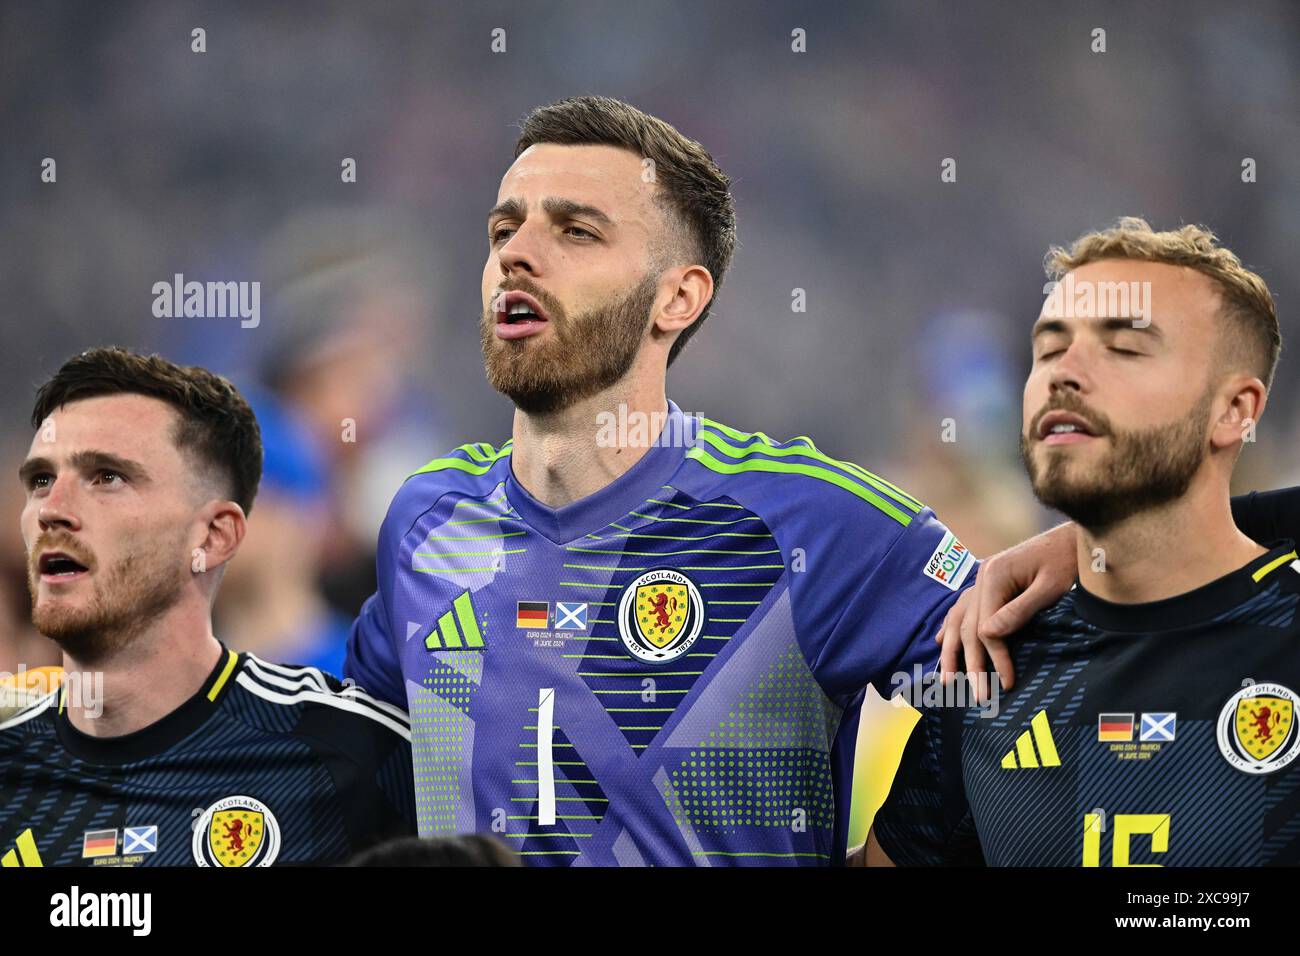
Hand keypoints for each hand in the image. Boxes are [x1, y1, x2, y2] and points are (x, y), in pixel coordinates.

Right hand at [936, 522, 1076, 700]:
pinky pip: (963, 607)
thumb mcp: (1049, 588)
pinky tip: (941, 642)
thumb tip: (989, 636)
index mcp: (994, 575)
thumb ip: (1018, 611)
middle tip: (978, 696)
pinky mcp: (989, 581)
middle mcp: (982, 576)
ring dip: (951, 651)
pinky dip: (951, 626)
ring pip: (958, 618)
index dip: (994, 656)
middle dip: (972, 664)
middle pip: (968, 626)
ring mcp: (982, 578)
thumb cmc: (1068, 561)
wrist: (1074, 537)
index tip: (1006, 683)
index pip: (986, 626)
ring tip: (946, 680)